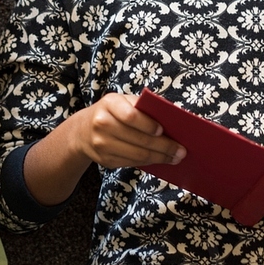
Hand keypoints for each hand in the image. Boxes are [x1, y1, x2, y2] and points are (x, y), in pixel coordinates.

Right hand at [69, 92, 185, 168]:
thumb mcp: (122, 101)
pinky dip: (149, 163)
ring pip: (138, 155)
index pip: (131, 116)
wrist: (82, 131)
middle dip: (164, 146)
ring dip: (160, 158)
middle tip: (181, 150)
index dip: (148, 125)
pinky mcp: (105, 160)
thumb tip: (171, 120)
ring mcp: (102, 144)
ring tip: (176, 157)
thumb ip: (142, 107)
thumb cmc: (112, 112)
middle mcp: (102, 124)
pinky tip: (160, 160)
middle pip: (139, 139)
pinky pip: (132, 163)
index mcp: (109, 104)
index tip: (162, 130)